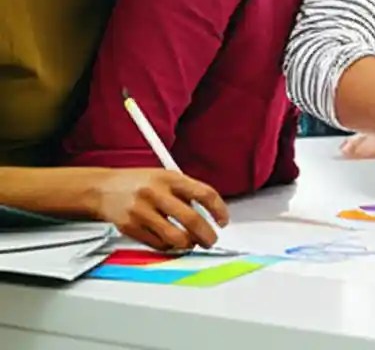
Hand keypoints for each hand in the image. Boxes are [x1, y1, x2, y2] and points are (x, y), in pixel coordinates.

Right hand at [91, 169, 228, 251]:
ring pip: (175, 237)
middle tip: (211, 240)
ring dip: (189, 244)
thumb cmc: (138, 183)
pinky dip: (169, 247)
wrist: (102, 189)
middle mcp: (156, 193)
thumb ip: (186, 191)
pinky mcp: (131, 227)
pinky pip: (158, 244)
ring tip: (192, 243)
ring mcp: (142, 211)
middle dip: (207, 235)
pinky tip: (171, 242)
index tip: (223, 221)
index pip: (204, 193)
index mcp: (170, 178)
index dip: (219, 210)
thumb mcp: (165, 177)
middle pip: (192, 219)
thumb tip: (210, 213)